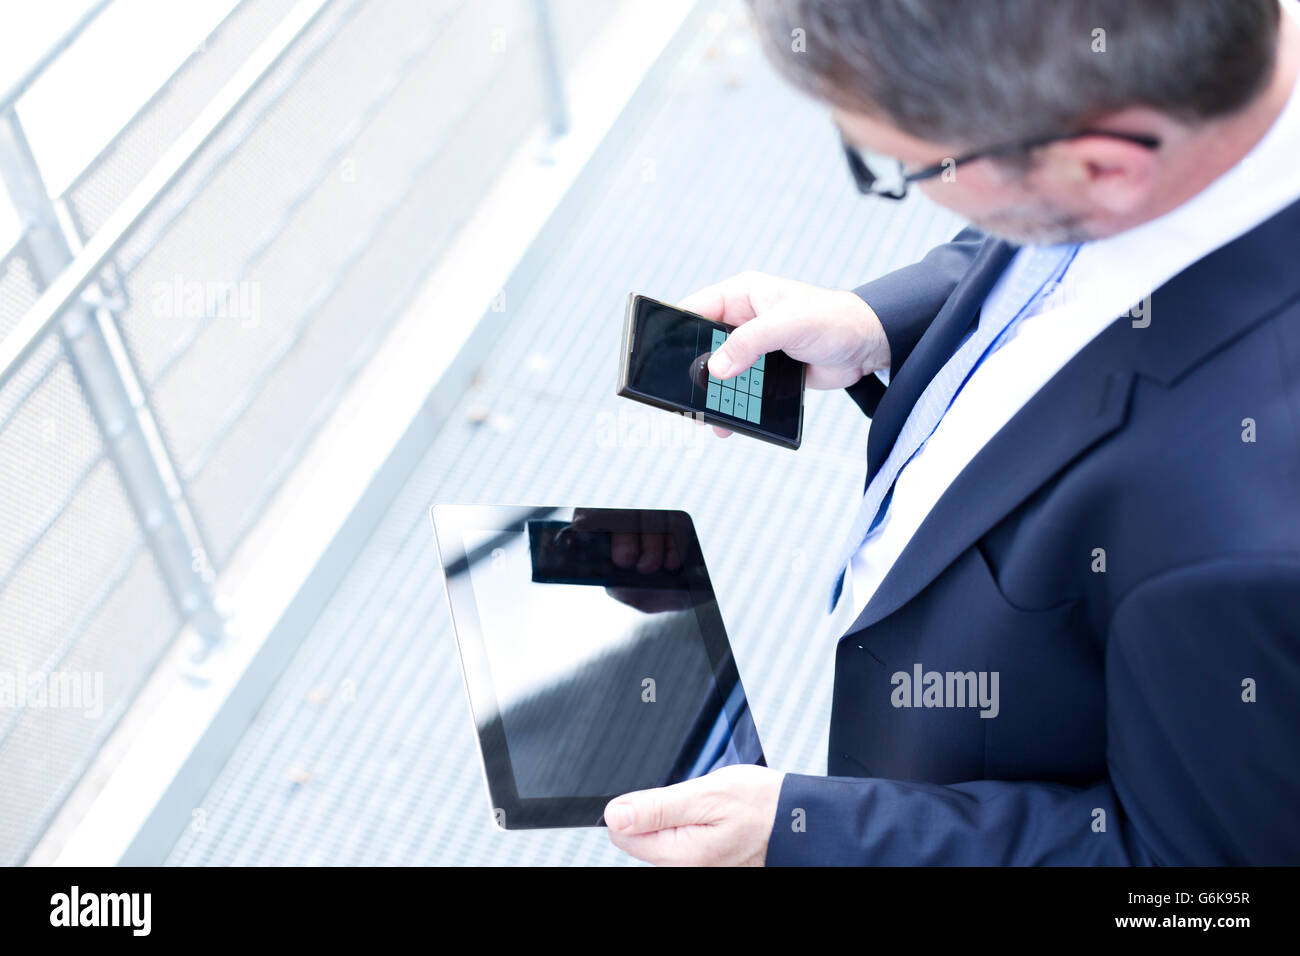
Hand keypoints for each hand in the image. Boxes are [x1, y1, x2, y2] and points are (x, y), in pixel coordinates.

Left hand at [604, 764, 785, 865]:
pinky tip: (713, 815)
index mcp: (677, 854)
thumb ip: (656, 808)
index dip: (632, 806)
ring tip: (707, 805)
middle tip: (691, 797)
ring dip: (675, 814)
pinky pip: (682, 840)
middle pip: (640, 836)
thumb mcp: (706, 795)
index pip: (622, 833)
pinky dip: (691, 822)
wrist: (800, 822)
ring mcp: (696, 867)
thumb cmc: (762, 806)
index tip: (659, 795)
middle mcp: (683, 869)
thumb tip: (615, 814)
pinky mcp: (706, 862)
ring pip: (662, 836)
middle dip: (656, 809)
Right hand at [678, 271, 888, 436]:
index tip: (659, 353)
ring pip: (722, 372)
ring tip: (706, 416)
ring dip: (715, 393)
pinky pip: (742, 390)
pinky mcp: (768, 372)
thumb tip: (715, 369)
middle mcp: (744, 319)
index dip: (677, 330)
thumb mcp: (788, 325)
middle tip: (683, 393)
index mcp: (742, 294)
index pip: (697, 308)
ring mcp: (755, 348)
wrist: (871, 345)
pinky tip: (730, 422)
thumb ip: (749, 343)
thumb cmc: (835, 319)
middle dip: (695, 370)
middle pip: (704, 346)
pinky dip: (736, 406)